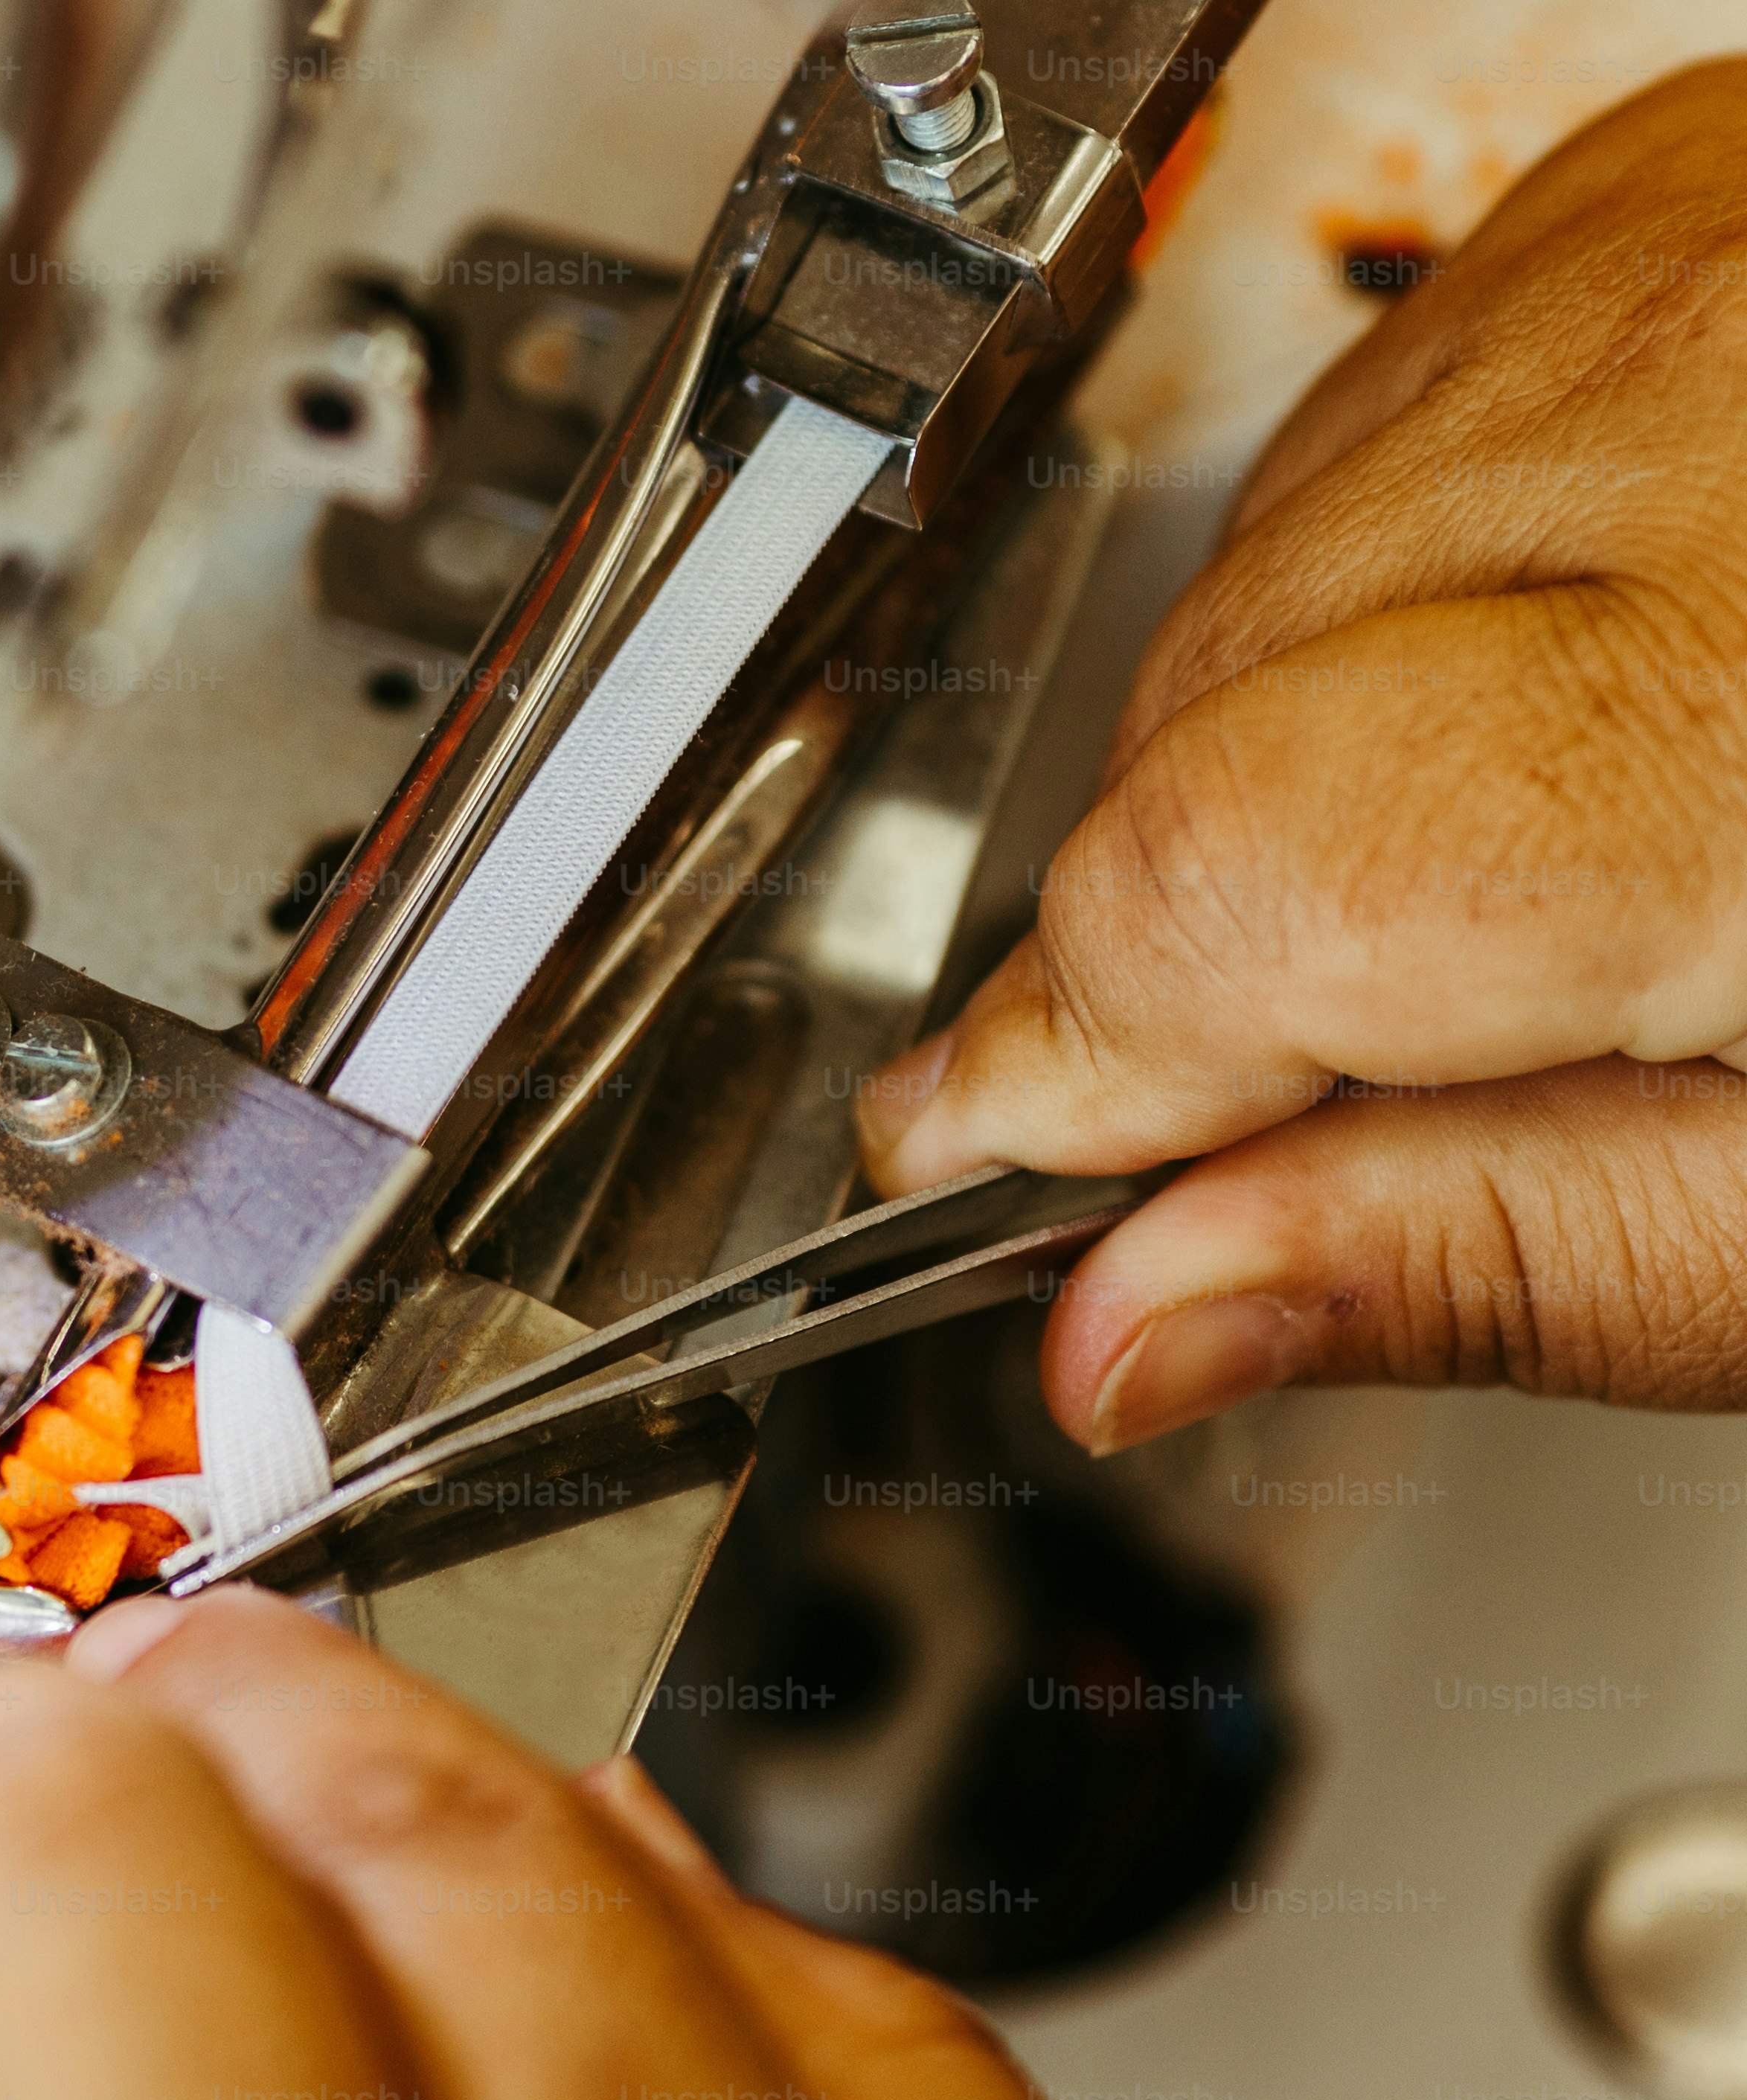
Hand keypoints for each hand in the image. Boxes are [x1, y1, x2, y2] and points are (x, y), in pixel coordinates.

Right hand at [861, 61, 1746, 1451]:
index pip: (1205, 893)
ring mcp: (1690, 261)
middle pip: (1199, 732)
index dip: (1078, 1068)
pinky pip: (1379, 418)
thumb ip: (1499, 1257)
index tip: (1015, 1164)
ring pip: (1257, 572)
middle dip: (1211, 939)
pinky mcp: (1678, 187)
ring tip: (1539, 857)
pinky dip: (1391, 576)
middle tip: (1373, 1069)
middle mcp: (1710, 431)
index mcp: (1738, 729)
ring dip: (1291, 753)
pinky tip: (1563, 661)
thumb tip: (1142, 1321)